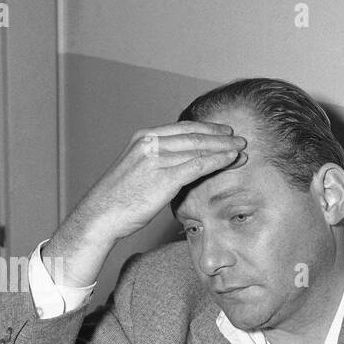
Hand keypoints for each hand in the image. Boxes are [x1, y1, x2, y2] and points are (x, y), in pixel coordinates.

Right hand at [45, 121, 248, 285]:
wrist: (101, 214)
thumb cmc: (118, 198)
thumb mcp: (137, 170)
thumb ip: (157, 162)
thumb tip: (177, 165)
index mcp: (143, 138)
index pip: (182, 128)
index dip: (206, 128)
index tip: (223, 131)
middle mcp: (150, 143)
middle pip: (194, 135)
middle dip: (220, 136)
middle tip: (239, 138)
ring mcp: (157, 159)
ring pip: (199, 148)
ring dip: (224, 148)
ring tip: (242, 149)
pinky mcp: (164, 177)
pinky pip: (198, 165)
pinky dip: (218, 160)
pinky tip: (231, 159)